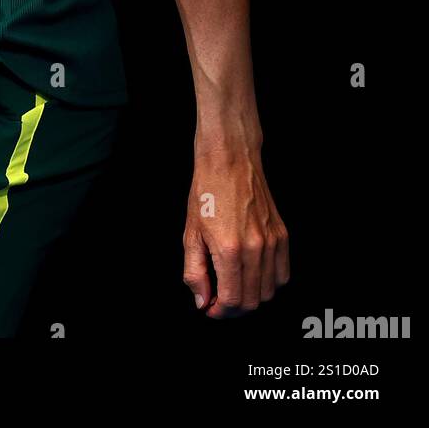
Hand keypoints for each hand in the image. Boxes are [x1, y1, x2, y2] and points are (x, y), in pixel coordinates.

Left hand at [182, 145, 289, 317]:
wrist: (229, 160)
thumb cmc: (207, 192)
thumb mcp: (190, 233)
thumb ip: (194, 272)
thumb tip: (202, 301)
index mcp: (230, 250)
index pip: (232, 300)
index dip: (219, 312)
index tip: (210, 308)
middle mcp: (256, 249)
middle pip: (252, 301)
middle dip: (233, 309)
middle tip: (219, 301)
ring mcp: (273, 243)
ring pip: (269, 292)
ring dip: (251, 298)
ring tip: (234, 288)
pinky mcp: (282, 236)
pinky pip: (282, 274)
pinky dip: (269, 284)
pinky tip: (252, 276)